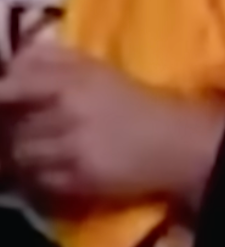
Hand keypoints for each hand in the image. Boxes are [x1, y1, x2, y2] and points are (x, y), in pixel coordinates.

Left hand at [0, 40, 224, 209]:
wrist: (180, 144)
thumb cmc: (136, 102)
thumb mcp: (94, 68)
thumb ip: (50, 61)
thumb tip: (12, 71)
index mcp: (69, 81)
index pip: (12, 88)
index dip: (3, 98)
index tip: (5, 107)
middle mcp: (67, 113)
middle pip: (15, 126)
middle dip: (15, 131)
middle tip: (26, 134)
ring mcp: (74, 150)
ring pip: (24, 156)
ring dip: (26, 157)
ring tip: (39, 156)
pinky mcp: (85, 180)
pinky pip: (44, 181)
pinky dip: (42, 178)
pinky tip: (54, 174)